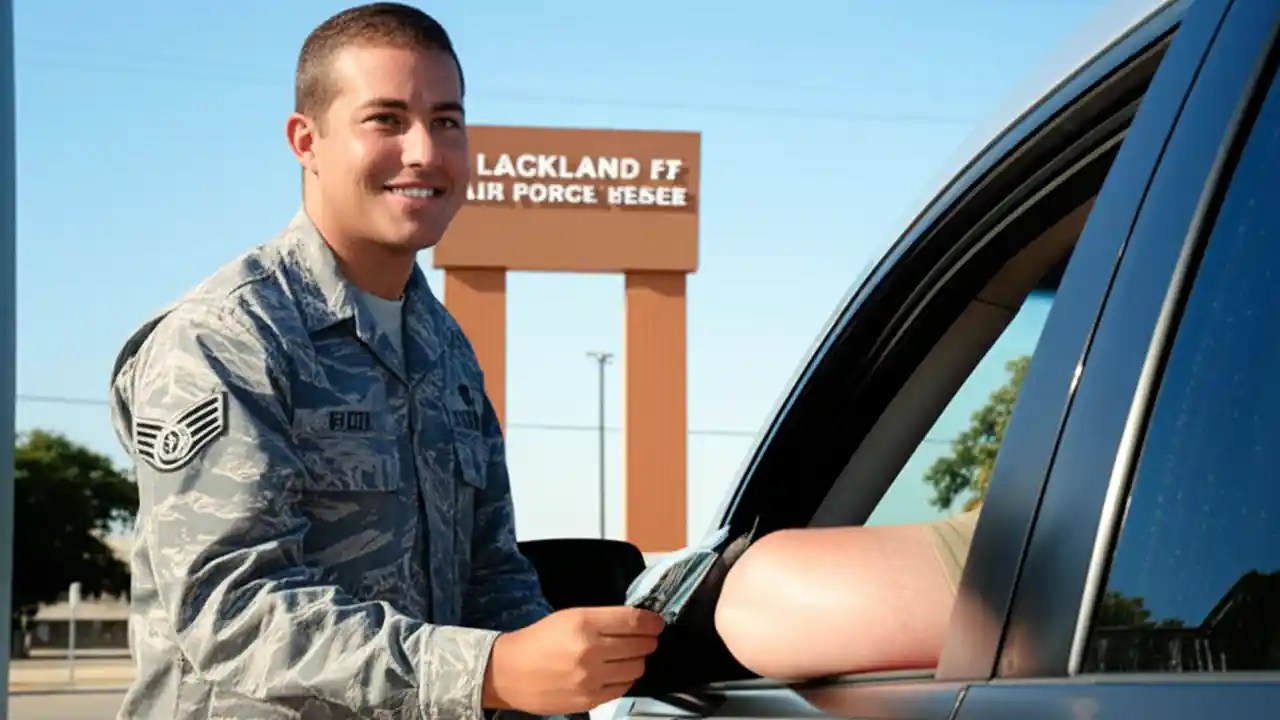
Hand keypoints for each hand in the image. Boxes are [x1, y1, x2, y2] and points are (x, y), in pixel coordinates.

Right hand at [482, 606, 664, 714]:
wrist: (510, 672)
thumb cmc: (540, 639)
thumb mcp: (570, 616)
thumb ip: (604, 619)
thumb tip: (638, 624)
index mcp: (584, 623)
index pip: (634, 621)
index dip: (652, 622)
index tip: (657, 623)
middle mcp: (590, 651)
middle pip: (640, 645)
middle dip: (648, 641)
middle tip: (646, 639)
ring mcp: (591, 678)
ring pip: (637, 668)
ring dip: (638, 661)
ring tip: (629, 657)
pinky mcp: (590, 700)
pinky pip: (623, 688)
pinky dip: (626, 678)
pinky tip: (617, 672)